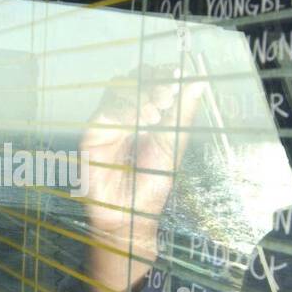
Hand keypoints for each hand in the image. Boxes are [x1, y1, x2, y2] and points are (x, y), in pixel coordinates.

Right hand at [79, 62, 205, 291]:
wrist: (131, 217)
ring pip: (117, 90)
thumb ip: (182, 114)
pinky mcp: (92, 135)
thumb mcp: (172, 146)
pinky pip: (106, 112)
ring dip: (140, 94)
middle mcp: (123, 116)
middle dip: (151, 80)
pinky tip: (144, 119)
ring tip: (158, 110)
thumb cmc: (150, 186)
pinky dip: (126, 109)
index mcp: (143, 115)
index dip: (162, 75)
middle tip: (168, 92)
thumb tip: (198, 82)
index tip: (179, 75)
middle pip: (131, 80)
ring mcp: (107, 124)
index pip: (149, 83)